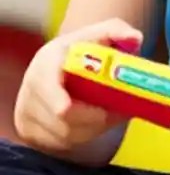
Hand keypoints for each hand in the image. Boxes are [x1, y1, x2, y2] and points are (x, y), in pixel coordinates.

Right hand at [13, 18, 138, 157]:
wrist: (65, 66)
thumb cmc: (87, 50)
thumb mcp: (103, 34)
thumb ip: (118, 31)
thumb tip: (135, 39)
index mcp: (47, 62)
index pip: (46, 86)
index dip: (59, 100)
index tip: (73, 109)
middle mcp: (32, 88)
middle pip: (62, 118)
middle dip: (96, 118)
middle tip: (120, 111)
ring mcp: (29, 113)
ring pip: (66, 134)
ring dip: (94, 129)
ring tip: (112, 114)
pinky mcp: (33, 132)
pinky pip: (62, 144)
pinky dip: (85, 136)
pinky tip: (96, 122)